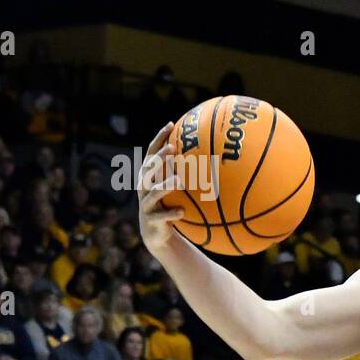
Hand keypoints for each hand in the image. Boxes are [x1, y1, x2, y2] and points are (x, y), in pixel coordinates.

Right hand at [136, 122, 186, 250]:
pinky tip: (182, 212)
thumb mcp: (178, 188)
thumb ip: (188, 172)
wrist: (158, 234)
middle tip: (172, 149)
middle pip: (149, 169)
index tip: (171, 125)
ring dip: (165, 185)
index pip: (152, 153)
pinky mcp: (150, 219)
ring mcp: (146, 203)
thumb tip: (215, 155)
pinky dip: (171, 214)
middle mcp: (144, 187)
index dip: (159, 139)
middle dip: (159, 158)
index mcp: (150, 176)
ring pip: (153, 192)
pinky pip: (160, 216)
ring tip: (178, 180)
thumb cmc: (171, 205)